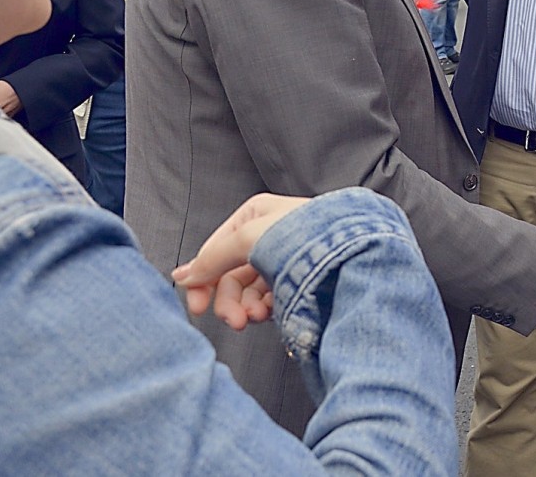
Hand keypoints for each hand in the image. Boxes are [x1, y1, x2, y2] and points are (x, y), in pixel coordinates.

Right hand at [171, 193, 312, 329]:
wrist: (352, 252)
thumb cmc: (305, 234)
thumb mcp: (247, 238)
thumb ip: (212, 258)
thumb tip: (183, 276)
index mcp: (256, 215)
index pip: (216, 250)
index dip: (202, 279)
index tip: (196, 307)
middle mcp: (270, 236)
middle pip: (232, 275)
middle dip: (229, 301)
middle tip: (234, 321)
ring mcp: (285, 260)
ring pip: (250, 292)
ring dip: (246, 309)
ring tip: (256, 318)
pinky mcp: (300, 282)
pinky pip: (271, 300)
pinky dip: (265, 311)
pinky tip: (269, 316)